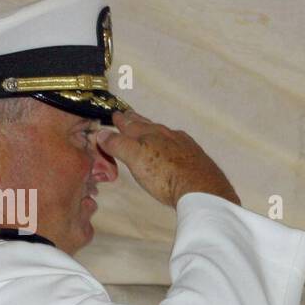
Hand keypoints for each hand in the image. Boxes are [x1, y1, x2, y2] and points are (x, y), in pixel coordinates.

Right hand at [96, 111, 239, 206]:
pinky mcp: (196, 158)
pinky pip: (180, 144)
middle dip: (137, 121)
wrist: (202, 189)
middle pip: (148, 125)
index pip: (131, 124)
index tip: (116, 115)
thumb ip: (118, 145)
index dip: (122, 121)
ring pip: (165, 133)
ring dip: (154, 131)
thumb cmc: (165, 175)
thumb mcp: (135, 158)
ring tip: (149, 129)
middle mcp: (167, 135)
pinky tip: (174, 147)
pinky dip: (171, 143)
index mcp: (150, 134)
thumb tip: (102, 134)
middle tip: (129, 115)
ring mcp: (184, 145)